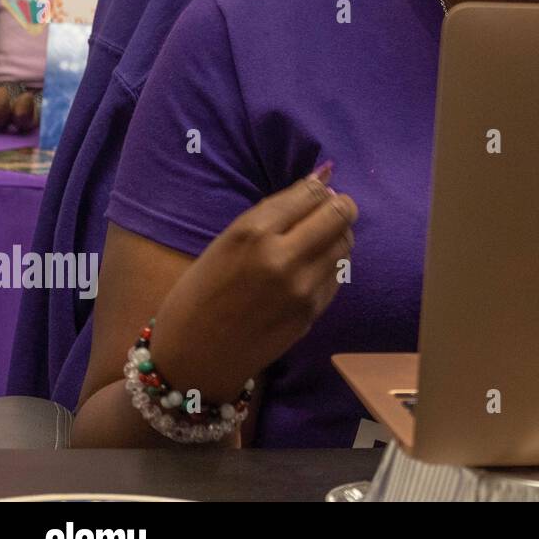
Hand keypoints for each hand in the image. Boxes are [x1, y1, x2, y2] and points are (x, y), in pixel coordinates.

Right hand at [146, 168, 356, 400]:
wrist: (193, 359)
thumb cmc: (199, 293)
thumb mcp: (226, 242)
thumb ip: (274, 212)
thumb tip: (320, 179)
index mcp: (252, 233)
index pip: (312, 193)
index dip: (319, 189)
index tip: (317, 192)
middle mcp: (282, 257)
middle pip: (340, 214)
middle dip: (341, 206)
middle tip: (331, 210)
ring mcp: (302, 288)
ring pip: (345, 243)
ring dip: (339, 234)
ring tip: (319, 239)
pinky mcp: (312, 312)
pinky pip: (338, 274)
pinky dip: (332, 264)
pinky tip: (312, 268)